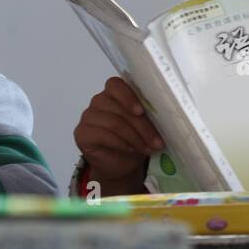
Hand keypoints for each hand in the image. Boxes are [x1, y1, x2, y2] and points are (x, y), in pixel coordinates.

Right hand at [73, 76, 161, 193]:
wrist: (122, 163)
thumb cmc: (136, 139)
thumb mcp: (146, 125)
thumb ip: (149, 114)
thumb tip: (167, 114)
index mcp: (114, 93)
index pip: (115, 85)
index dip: (128, 97)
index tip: (142, 111)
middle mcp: (99, 101)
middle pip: (119, 108)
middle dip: (142, 126)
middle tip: (158, 141)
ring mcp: (88, 117)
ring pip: (113, 123)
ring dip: (134, 137)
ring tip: (148, 148)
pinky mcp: (82, 133)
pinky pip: (102, 135)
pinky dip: (121, 143)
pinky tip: (132, 149)